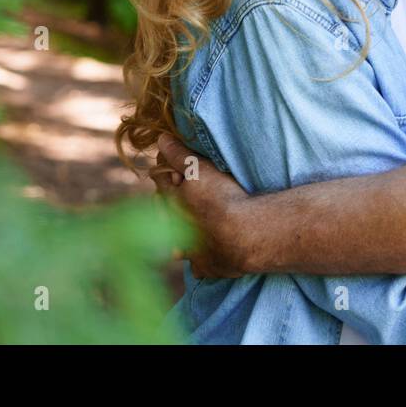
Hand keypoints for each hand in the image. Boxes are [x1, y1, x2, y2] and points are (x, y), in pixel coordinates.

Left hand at [147, 133, 251, 278]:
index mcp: (171, 202)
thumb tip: (160, 139)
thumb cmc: (222, 198)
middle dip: (167, 202)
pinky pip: (199, 267)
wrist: (246, 235)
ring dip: (178, 238)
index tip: (171, 165)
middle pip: (164, 211)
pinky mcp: (208, 268)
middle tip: (179, 193)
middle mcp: (176, 229)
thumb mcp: (200, 169)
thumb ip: (178, 154)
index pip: (160, 180)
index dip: (165, 169)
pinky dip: (201, 262)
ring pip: (176, 246)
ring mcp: (190, 251)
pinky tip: (205, 257)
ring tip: (186, 232)